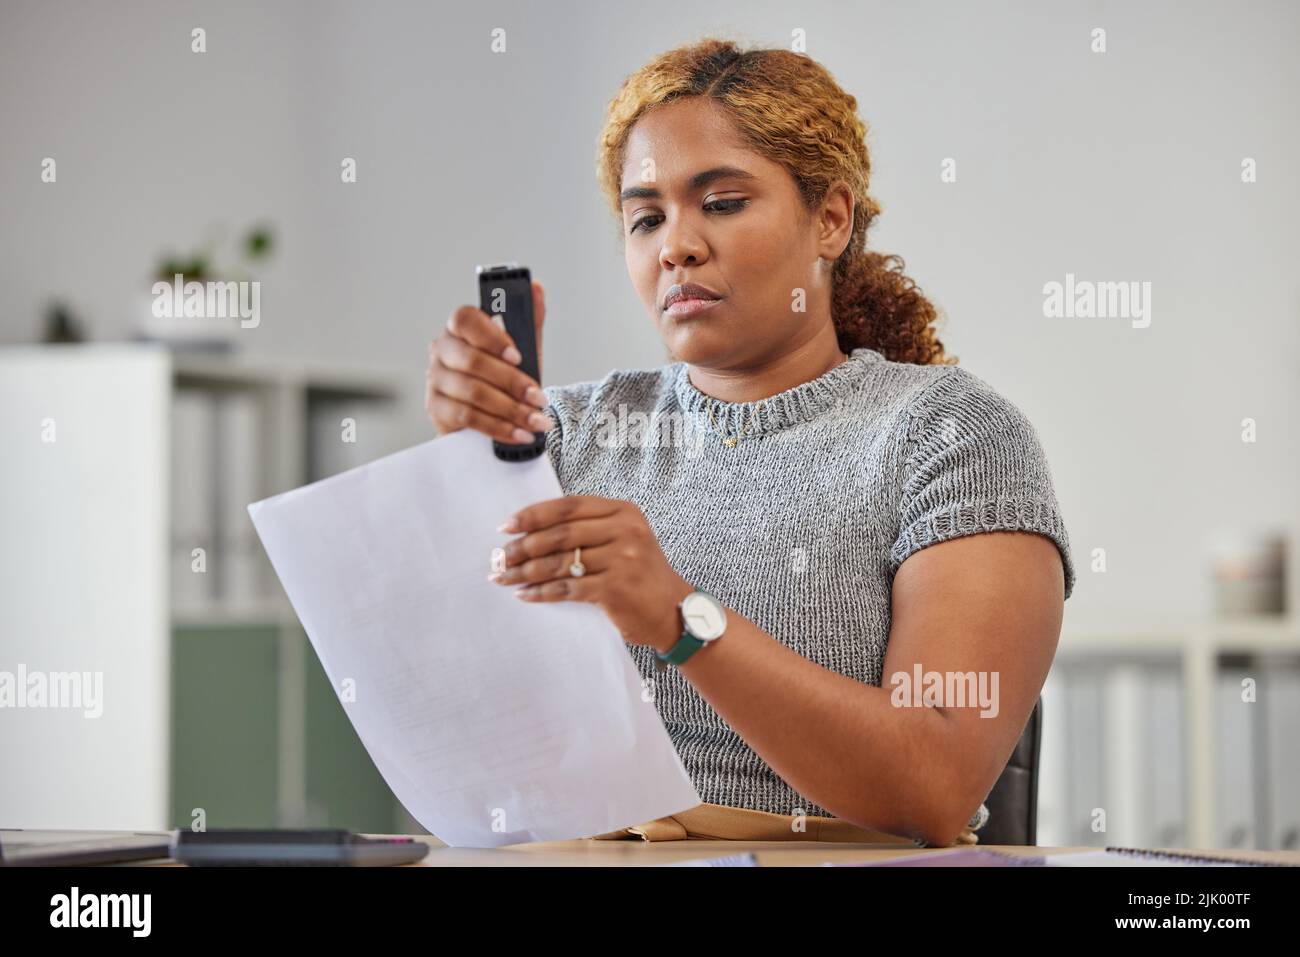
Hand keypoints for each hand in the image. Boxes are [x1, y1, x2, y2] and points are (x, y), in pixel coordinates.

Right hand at [425, 279, 552, 442]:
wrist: (492, 415)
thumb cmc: (505, 378)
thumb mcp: (523, 350)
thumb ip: (529, 321)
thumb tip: (536, 288)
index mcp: (460, 328)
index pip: (465, 319)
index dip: (491, 336)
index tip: (517, 355)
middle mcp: (442, 349)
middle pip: (472, 361)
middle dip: (511, 382)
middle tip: (538, 397)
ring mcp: (435, 379)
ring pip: (472, 392)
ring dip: (510, 409)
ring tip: (536, 420)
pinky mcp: (435, 408)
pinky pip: (467, 417)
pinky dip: (498, 427)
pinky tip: (519, 433)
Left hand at [488, 495, 694, 653]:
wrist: (672, 610)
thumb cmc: (639, 574)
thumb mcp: (623, 538)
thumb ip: (587, 528)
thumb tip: (530, 531)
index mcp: (623, 511)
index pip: (569, 506)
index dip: (533, 514)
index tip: (506, 526)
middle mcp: (626, 530)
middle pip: (560, 534)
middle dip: (523, 546)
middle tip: (499, 557)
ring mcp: (623, 558)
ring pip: (560, 562)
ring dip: (525, 571)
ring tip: (504, 578)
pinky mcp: (616, 588)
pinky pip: (567, 588)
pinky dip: (541, 592)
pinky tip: (525, 594)